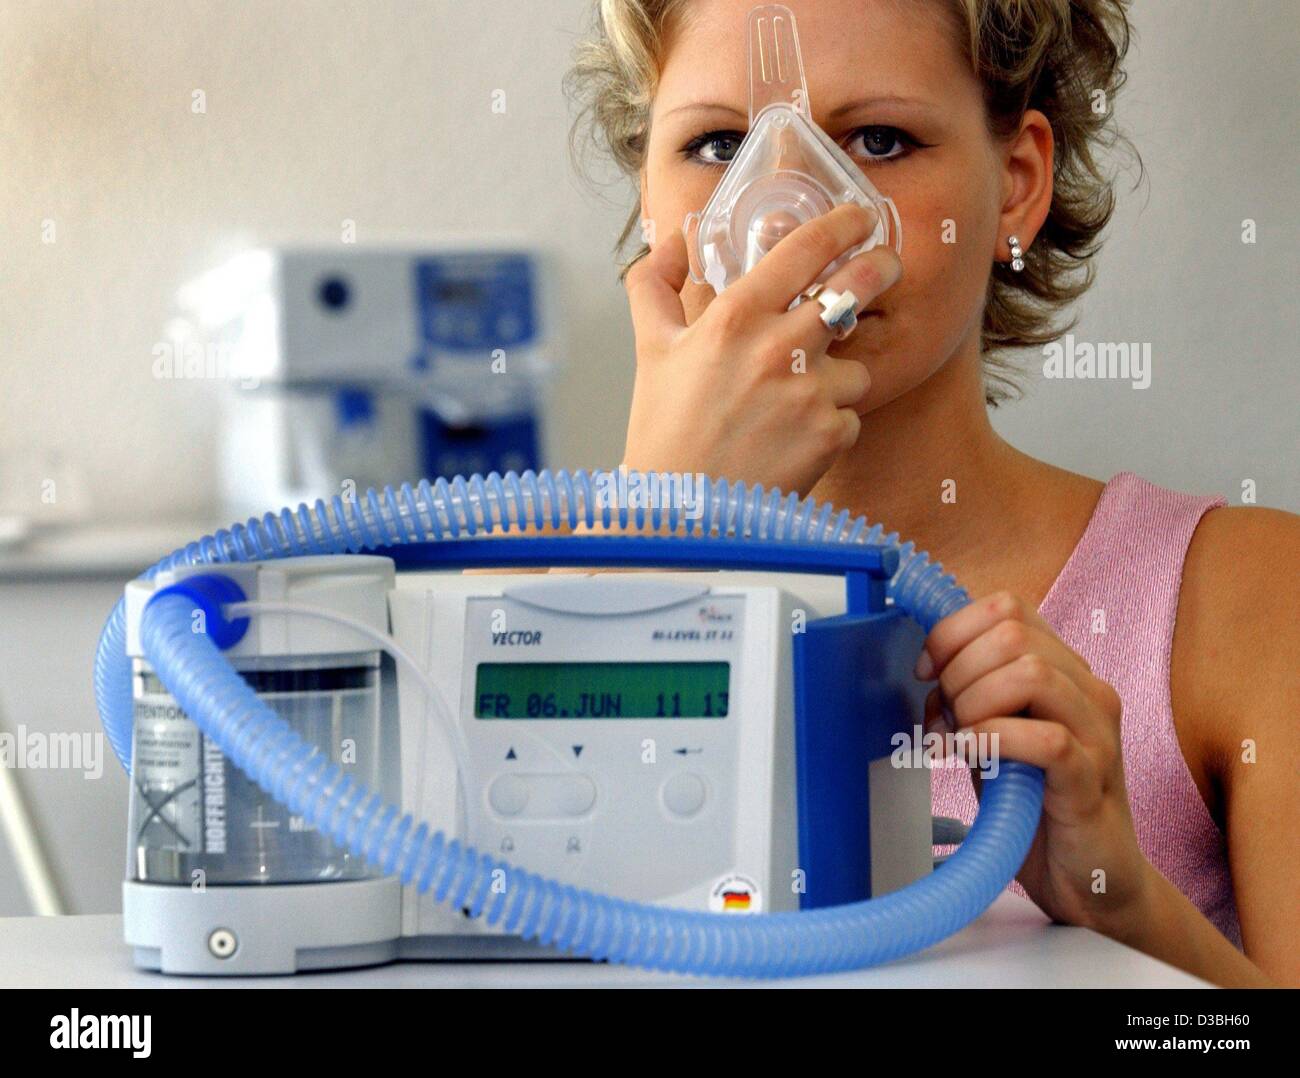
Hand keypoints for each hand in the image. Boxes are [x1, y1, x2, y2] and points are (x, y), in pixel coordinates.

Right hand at [622, 203, 900, 496]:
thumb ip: (654, 284)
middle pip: (859, 285)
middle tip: (885, 266)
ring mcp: (810, 392)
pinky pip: (850, 417)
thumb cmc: (663, 433)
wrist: (680, 515)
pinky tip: (792, 442)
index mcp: (735, 317)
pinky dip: (829, 427)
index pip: (806, 248)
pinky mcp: (831, 435)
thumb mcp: (650, 349)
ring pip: (856, 366)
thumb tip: (671, 241)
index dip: (843, 222)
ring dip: (837, 379)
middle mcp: (778, 347)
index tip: (859, 216)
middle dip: (881, 267)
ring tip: (796, 404)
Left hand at [916, 591, 1155, 932]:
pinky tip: (972, 755)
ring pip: (1031, 674)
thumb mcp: (990, 737)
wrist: (1085, 878)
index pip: (1006, 607)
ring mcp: (1097, 732)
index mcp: (1062, 670)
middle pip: (1012, 633)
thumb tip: (928, 670)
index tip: (927, 671)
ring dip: (976, 701)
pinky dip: (994, 739)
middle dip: (959, 669)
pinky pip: (1044, 738)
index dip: (953, 631)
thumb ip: (966, 698)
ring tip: (962, 736)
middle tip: (946, 715)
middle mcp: (1087, 690)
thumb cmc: (1037, 804)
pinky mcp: (1092, 777)